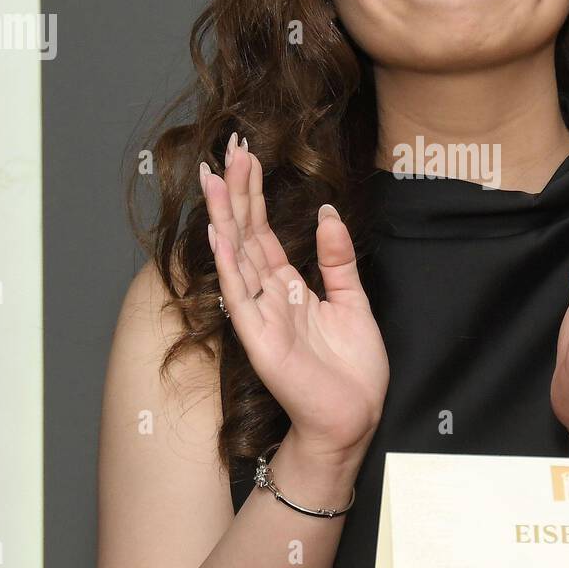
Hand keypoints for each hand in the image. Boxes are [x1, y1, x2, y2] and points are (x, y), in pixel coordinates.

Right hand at [200, 133, 388, 459]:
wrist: (354, 418)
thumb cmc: (353, 371)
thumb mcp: (353, 302)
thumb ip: (337, 259)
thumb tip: (327, 213)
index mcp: (289, 287)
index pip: (264, 231)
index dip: (255, 193)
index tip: (248, 154)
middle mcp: (269, 297)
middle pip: (246, 234)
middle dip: (238, 191)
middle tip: (228, 148)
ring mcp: (261, 317)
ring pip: (237, 257)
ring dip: (225, 217)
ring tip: (214, 178)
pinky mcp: (261, 340)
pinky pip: (241, 298)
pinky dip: (230, 266)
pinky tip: (220, 236)